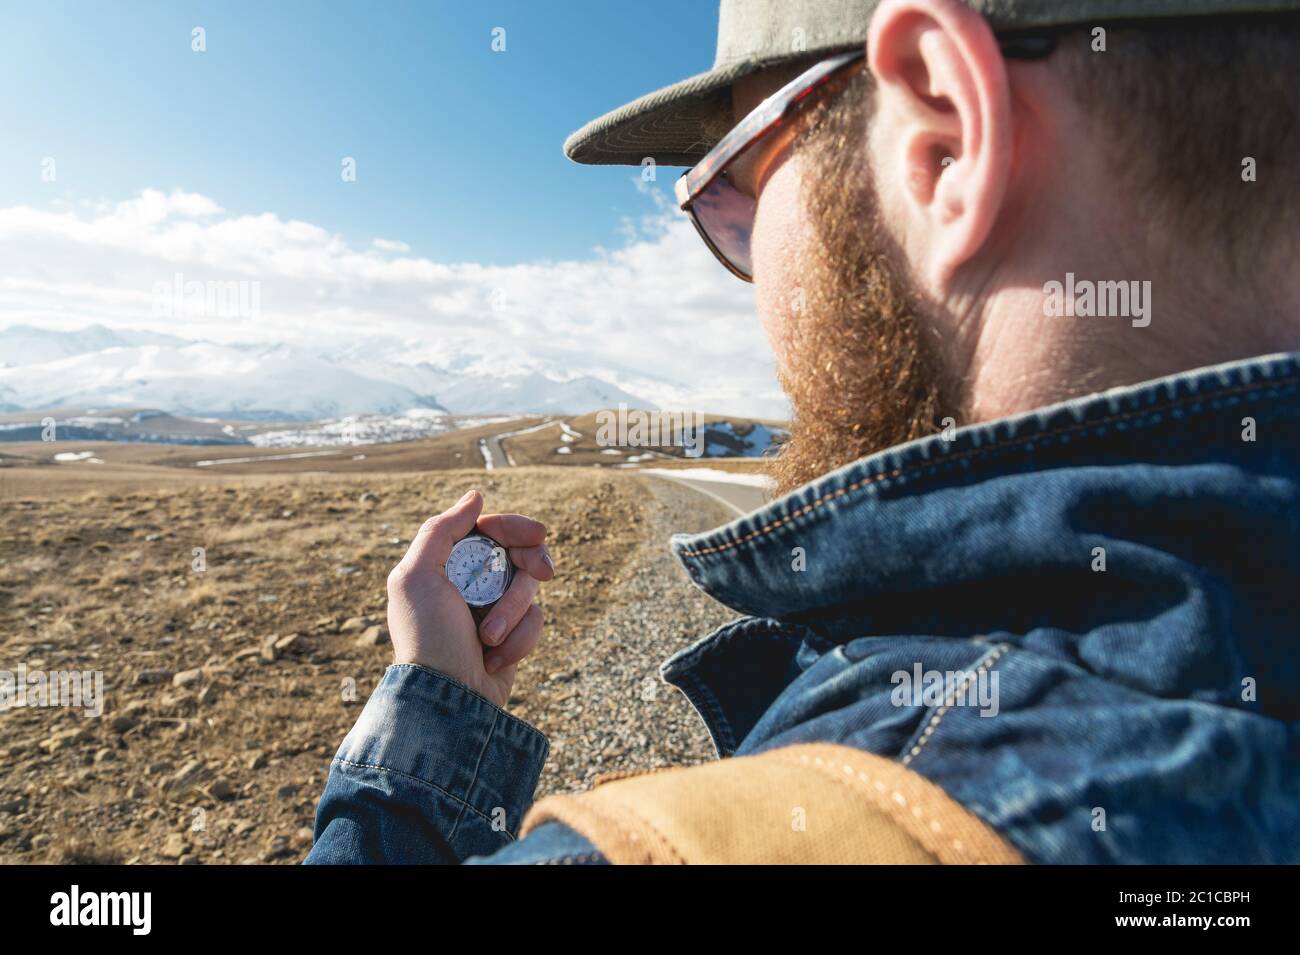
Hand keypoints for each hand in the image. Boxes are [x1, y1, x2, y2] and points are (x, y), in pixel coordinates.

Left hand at [385, 489, 554, 707]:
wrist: (447, 700)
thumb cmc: (426, 638)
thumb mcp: (416, 578)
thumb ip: (440, 531)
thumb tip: (476, 496)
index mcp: (446, 563)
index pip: (489, 529)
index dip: (514, 527)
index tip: (535, 535)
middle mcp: (471, 582)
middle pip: (519, 551)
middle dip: (531, 562)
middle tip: (543, 571)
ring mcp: (494, 608)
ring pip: (529, 588)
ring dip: (512, 612)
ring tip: (489, 638)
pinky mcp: (513, 635)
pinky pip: (536, 620)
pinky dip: (520, 638)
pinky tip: (495, 658)